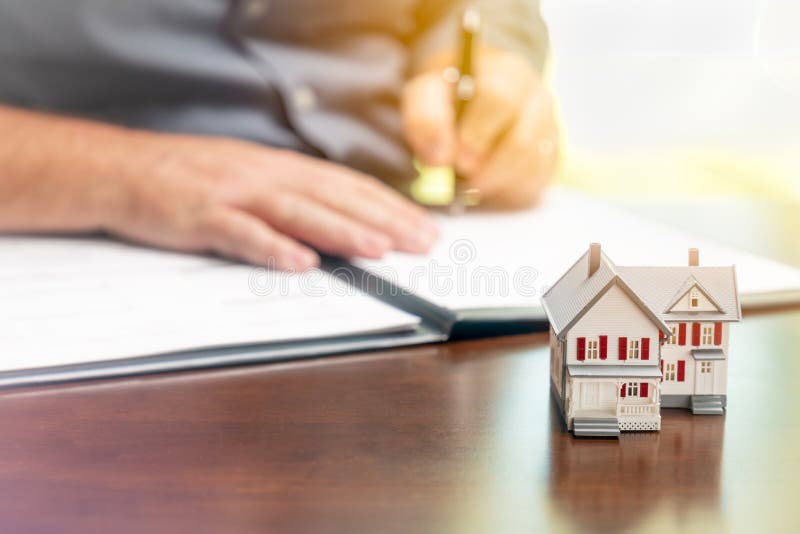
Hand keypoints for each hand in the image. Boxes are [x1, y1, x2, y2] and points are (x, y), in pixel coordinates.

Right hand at [101, 133, 437, 269]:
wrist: (124, 169)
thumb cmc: (192, 178)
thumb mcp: (251, 177)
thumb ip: (292, 197)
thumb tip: (339, 222)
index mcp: (282, 169)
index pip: (348, 187)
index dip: (389, 207)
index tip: (422, 226)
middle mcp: (267, 177)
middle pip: (334, 198)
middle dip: (383, 220)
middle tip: (422, 242)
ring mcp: (235, 195)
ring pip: (298, 212)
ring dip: (341, 230)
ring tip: (379, 249)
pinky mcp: (202, 216)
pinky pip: (242, 234)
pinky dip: (272, 248)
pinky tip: (301, 263)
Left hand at [402, 48, 558, 207]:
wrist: (470, 96)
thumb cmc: (448, 95)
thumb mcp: (424, 94)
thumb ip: (425, 119)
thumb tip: (439, 158)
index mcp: (505, 73)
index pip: (499, 99)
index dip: (477, 132)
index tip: (458, 158)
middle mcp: (536, 98)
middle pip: (523, 141)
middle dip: (489, 168)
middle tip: (464, 179)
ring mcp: (548, 129)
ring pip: (531, 167)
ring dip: (497, 183)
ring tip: (470, 183)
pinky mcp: (549, 157)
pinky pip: (535, 183)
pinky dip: (507, 192)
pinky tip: (487, 185)